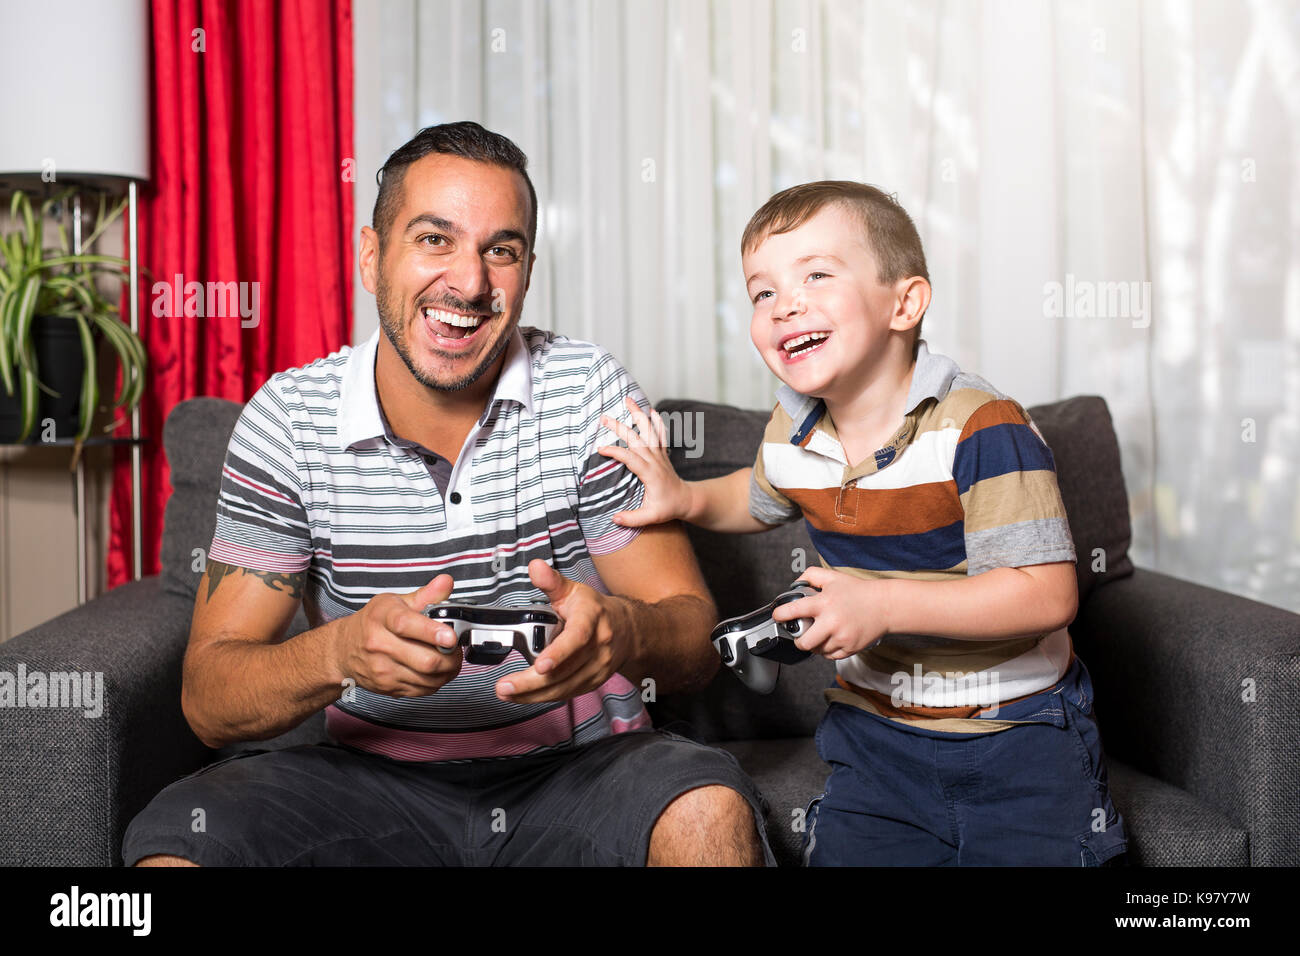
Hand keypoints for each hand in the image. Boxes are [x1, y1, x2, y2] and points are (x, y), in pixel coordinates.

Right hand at [333, 574, 462, 697]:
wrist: (344, 649)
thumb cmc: (373, 622)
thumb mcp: (396, 601)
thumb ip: (426, 594)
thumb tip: (446, 582)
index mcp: (382, 618)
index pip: (406, 625)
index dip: (432, 631)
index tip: (451, 636)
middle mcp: (380, 645)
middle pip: (425, 660)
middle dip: (450, 657)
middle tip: (456, 648)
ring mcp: (383, 670)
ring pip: (428, 678)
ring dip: (447, 670)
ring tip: (449, 658)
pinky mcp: (388, 688)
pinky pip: (423, 690)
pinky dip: (437, 681)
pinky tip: (436, 670)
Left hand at [495, 559, 632, 702]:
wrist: (627, 630)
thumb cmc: (595, 610)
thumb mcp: (574, 591)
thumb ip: (552, 581)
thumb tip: (535, 567)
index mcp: (591, 619)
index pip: (577, 637)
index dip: (558, 653)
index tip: (539, 664)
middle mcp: (598, 646)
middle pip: (565, 670)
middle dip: (532, 682)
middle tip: (505, 686)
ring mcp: (598, 667)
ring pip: (564, 687)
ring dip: (533, 694)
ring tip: (507, 693)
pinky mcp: (593, 682)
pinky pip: (567, 693)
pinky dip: (543, 697)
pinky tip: (523, 696)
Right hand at [597, 396, 693, 526]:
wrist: (687, 500)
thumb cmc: (668, 509)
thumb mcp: (650, 517)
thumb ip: (632, 518)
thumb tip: (613, 519)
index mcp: (650, 474)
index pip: (630, 458)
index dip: (615, 452)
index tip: (600, 449)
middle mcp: (655, 461)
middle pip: (636, 439)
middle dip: (620, 427)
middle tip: (603, 417)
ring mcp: (659, 455)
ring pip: (649, 431)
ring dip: (638, 415)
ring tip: (628, 400)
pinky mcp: (662, 453)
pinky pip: (660, 434)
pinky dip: (656, 421)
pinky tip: (651, 410)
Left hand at [771, 566, 888, 659]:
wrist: (885, 606)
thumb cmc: (859, 591)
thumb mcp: (833, 577)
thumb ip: (811, 576)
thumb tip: (795, 584)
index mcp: (824, 603)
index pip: (795, 610)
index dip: (781, 614)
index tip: (777, 616)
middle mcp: (832, 622)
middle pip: (804, 642)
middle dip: (798, 640)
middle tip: (799, 635)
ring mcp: (841, 637)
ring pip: (817, 651)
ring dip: (815, 645)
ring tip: (820, 634)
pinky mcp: (850, 648)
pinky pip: (830, 656)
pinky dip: (827, 650)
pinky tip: (831, 640)